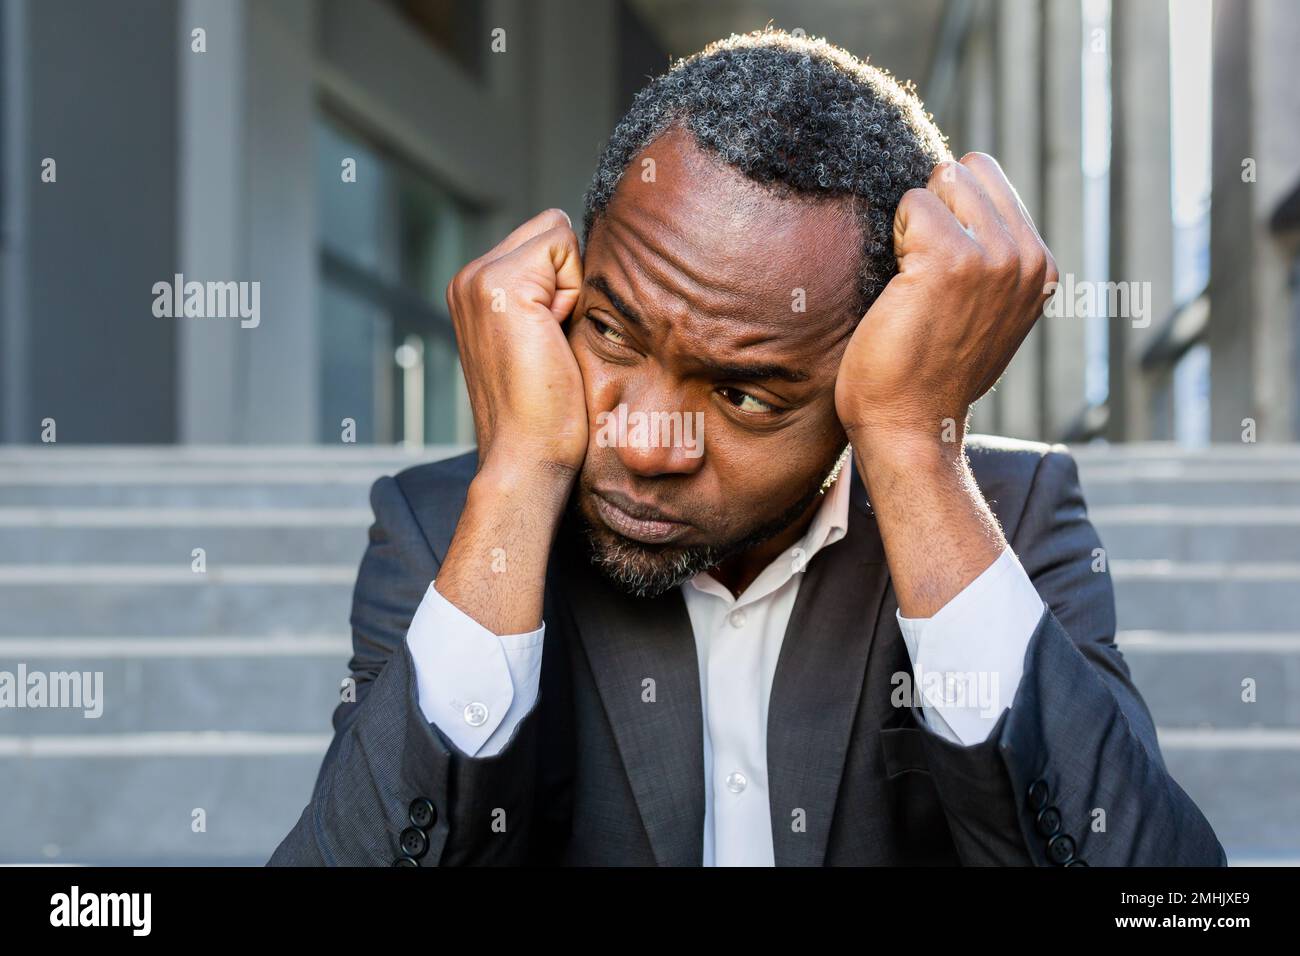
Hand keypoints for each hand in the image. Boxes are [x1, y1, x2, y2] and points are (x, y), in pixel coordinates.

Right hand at [446, 208, 586, 479]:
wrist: (527, 456)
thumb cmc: (547, 413)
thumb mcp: (544, 339)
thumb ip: (548, 296)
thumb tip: (586, 261)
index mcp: (474, 290)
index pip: (543, 241)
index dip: (566, 283)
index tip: (551, 340)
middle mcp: (468, 277)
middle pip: (551, 228)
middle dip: (569, 277)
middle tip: (554, 340)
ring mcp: (478, 278)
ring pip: (557, 233)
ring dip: (571, 286)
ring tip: (552, 340)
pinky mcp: (501, 284)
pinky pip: (563, 247)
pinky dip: (573, 291)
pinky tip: (553, 337)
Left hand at [834, 152, 1056, 451]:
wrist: (911, 426)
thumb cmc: (928, 373)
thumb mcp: (986, 315)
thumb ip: (992, 264)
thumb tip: (965, 203)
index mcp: (1041, 268)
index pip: (991, 181)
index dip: (952, 211)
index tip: (938, 269)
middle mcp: (1028, 258)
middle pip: (967, 170)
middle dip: (934, 206)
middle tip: (918, 271)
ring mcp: (996, 257)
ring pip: (941, 180)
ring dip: (912, 221)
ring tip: (910, 279)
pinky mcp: (952, 259)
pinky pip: (911, 204)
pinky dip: (893, 235)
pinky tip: (898, 285)